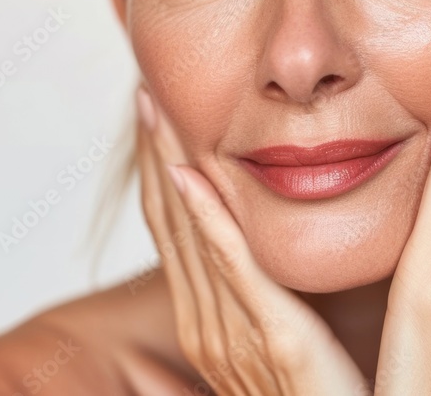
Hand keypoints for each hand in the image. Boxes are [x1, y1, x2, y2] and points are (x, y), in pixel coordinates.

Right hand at [136, 84, 370, 394]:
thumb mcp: (286, 336)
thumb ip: (271, 292)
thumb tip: (273, 245)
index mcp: (212, 318)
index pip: (177, 227)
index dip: (161, 169)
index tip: (158, 117)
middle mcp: (208, 321)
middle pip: (169, 220)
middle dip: (154, 154)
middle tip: (144, 93)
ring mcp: (232, 330)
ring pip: (187, 229)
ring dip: (167, 165)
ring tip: (157, 110)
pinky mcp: (274, 335)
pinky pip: (231, 265)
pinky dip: (204, 217)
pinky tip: (187, 174)